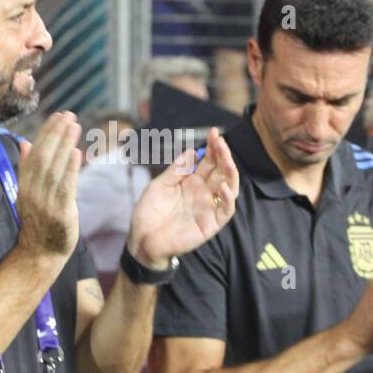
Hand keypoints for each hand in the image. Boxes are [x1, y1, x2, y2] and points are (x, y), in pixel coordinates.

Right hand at [15, 112, 82, 260]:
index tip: (57, 116)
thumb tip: (25, 143)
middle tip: (68, 115)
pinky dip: (70, 169)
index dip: (46, 133)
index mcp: (25, 184)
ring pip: (54, 168)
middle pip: (43, 156)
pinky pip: (65, 187)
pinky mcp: (60, 213)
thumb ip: (28, 168)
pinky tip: (76, 152)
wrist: (40, 253)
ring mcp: (45, 202)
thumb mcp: (28, 192)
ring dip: (64, 145)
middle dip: (56, 133)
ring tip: (74, 126)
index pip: (34, 152)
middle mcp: (32, 191)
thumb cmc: (38, 220)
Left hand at [127, 126, 238, 267]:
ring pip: (228, 188)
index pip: (209, 162)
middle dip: (223, 155)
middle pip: (220, 171)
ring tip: (226, 159)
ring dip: (230, 173)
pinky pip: (225, 211)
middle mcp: (203, 193)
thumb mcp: (160, 185)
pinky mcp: (210, 224)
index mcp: (192, 182)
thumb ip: (177, 170)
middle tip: (221, 141)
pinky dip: (228, 199)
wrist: (141, 239)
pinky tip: (225, 186)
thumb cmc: (149, 212)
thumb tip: (192, 151)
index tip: (215, 133)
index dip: (213, 147)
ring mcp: (208, 208)